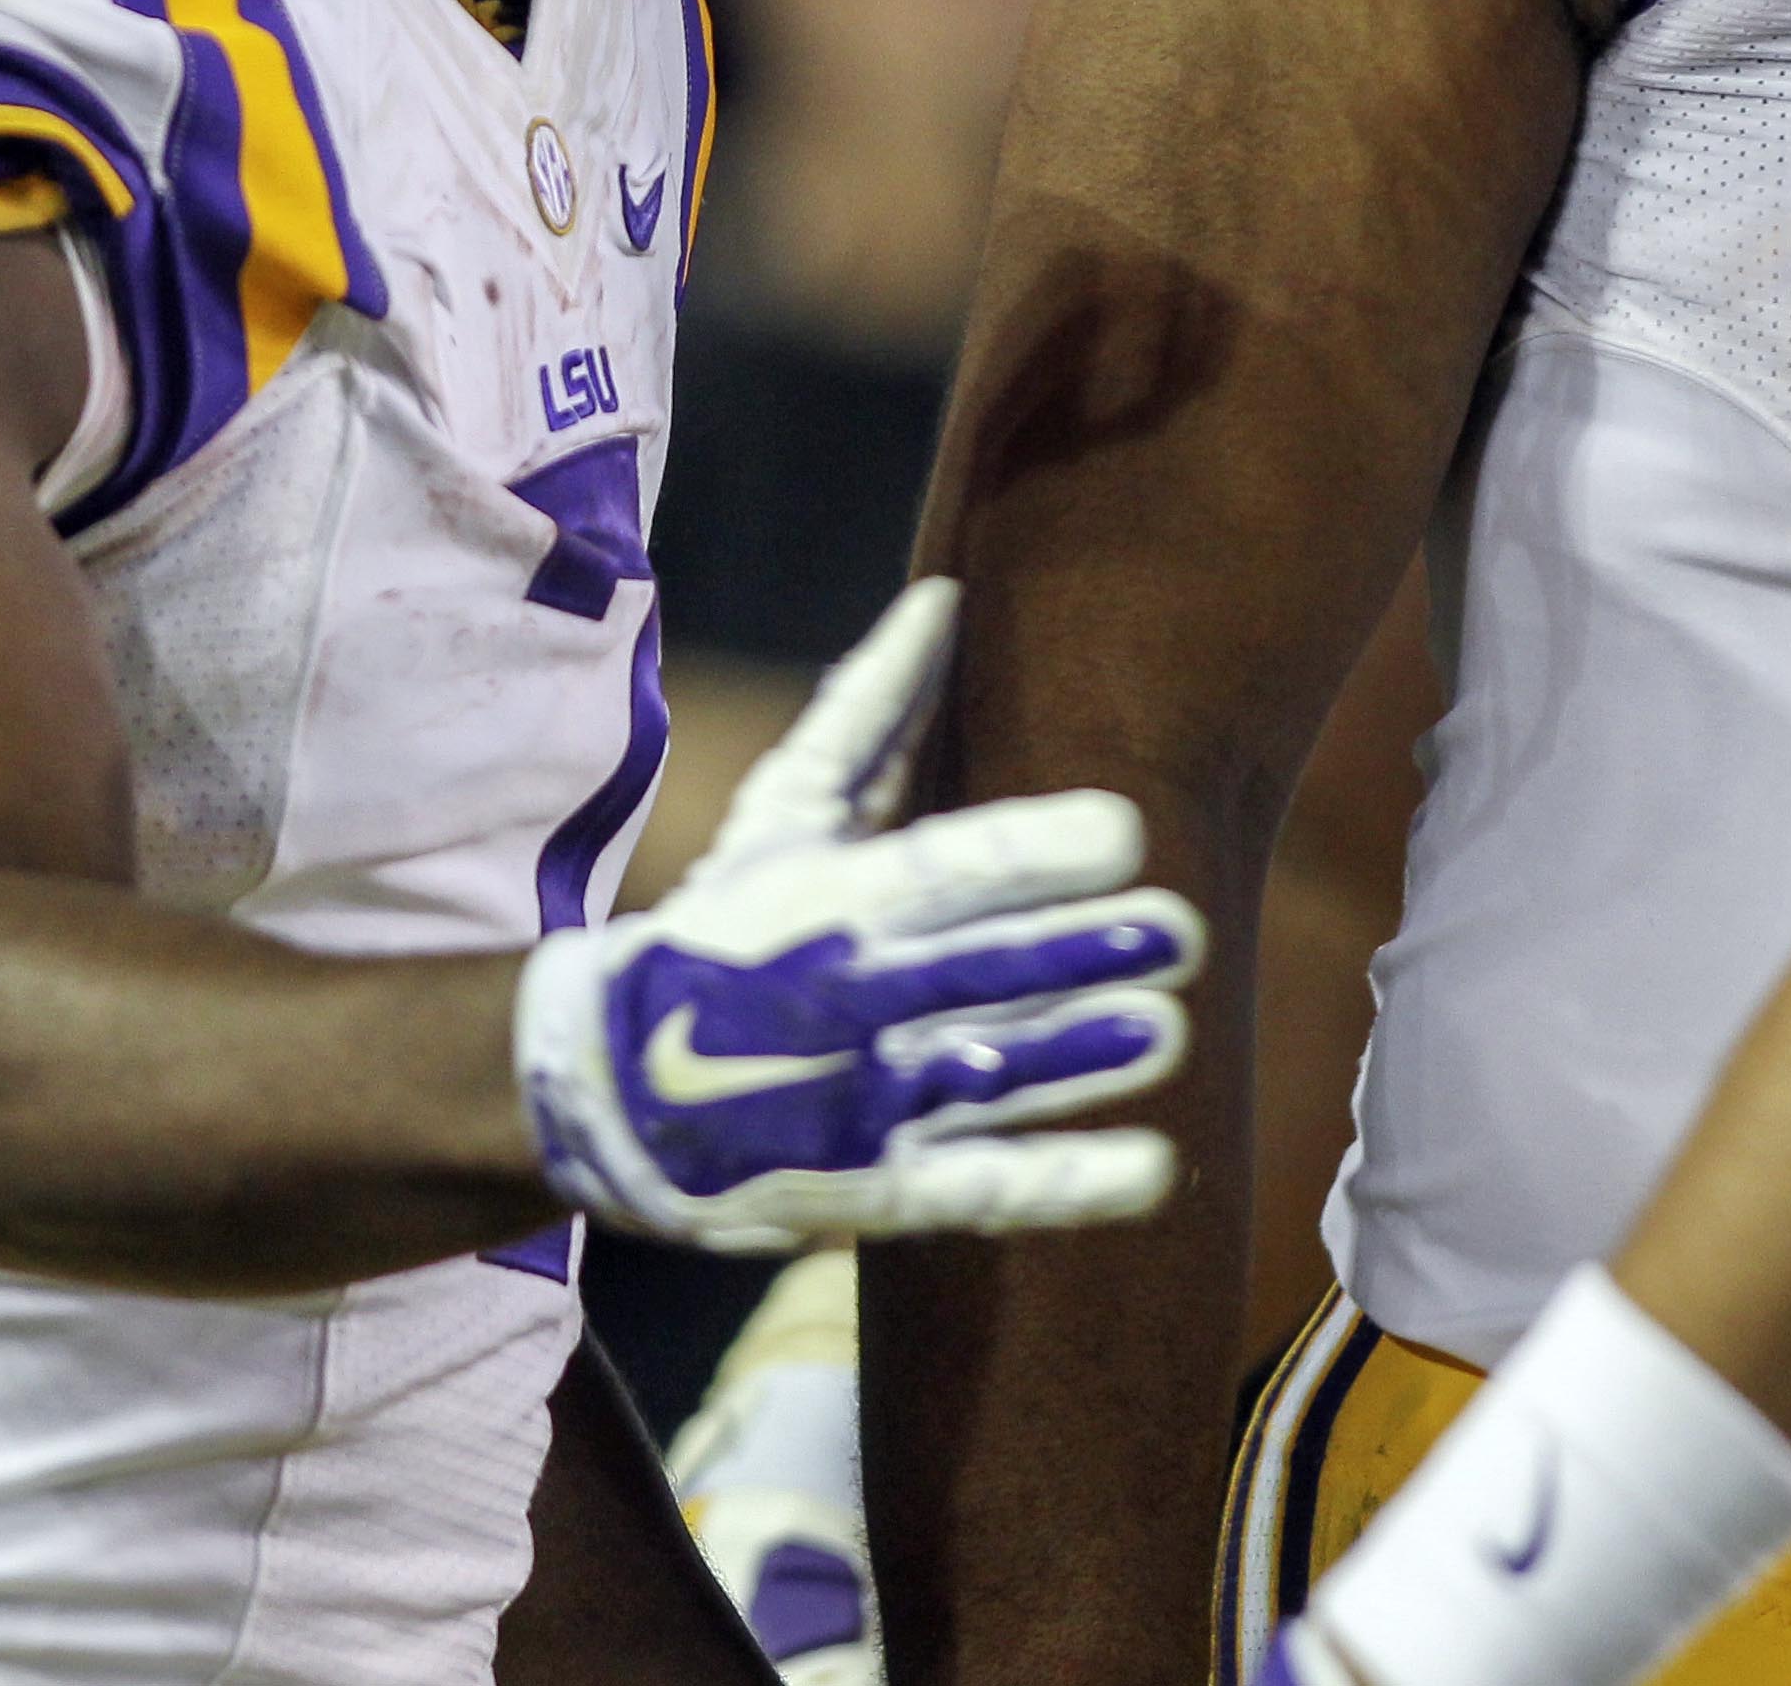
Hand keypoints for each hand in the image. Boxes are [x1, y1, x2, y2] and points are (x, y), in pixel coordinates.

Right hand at [511, 577, 1202, 1250]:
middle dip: (1080, 952)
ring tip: (1166, 1029)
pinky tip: (1150, 1166)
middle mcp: (843, 998)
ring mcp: (856, 1104)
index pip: (940, 870)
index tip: (1124, 830)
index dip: (1030, 852)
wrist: (607, 1085)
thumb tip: (945, 598)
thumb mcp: (779, 814)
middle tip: (1183, 929)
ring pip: (985, 1077)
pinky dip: (1061, 1183)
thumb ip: (869, 711)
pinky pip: (974, 1190)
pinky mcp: (870, 1192)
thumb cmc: (719, 925)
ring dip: (1081, 1057)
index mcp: (828, 900)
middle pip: (976, 973)